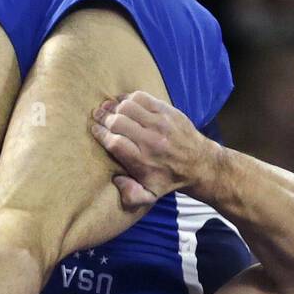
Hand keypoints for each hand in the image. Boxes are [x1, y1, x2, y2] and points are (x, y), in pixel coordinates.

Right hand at [89, 91, 213, 209]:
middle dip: (104, 118)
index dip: (101, 133)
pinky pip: (142, 97)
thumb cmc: (169, 179)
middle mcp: (151, 141)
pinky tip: (124, 102)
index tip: (94, 129)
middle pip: (118, 121)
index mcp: (143, 161)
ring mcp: (160, 123)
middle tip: (97, 116)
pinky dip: (129, 97)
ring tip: (108, 108)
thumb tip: (116, 180)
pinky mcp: (167, 111)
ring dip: (115, 106)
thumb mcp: (150, 196)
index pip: (114, 142)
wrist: (199, 164)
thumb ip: (130, 196)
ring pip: (128, 106)